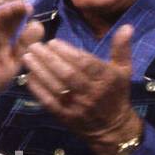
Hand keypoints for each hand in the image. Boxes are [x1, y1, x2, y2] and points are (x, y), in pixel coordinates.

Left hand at [21, 25, 141, 154]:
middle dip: (49, 59)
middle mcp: (91, 92)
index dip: (68, 52)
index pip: (85, 63)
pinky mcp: (65, 116)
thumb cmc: (116, 94)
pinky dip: (37, 89)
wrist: (112, 128)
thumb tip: (127, 26)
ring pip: (56, 87)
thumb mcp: (123, 70)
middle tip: (35, 46)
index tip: (53, 42)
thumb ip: (122, 48)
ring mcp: (77, 106)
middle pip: (68, 74)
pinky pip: (49, 102)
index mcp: (106, 79)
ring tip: (28, 56)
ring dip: (40, 71)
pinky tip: (28, 76)